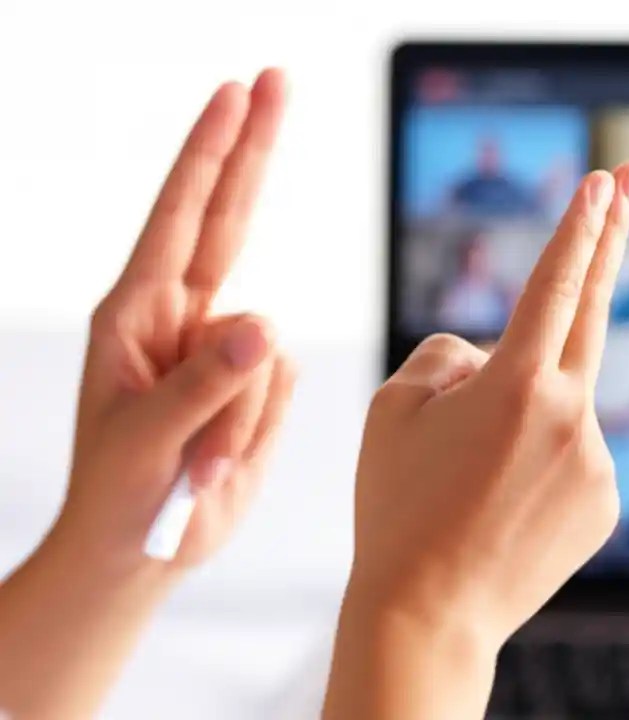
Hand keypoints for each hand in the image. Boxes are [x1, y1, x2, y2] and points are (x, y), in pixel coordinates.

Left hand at [51, 69, 293, 572]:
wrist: (140, 552)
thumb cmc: (119, 494)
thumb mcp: (147, 441)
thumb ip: (206, 383)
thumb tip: (267, 323)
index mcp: (137, 315)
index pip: (183, 216)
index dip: (211, 151)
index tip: (237, 92)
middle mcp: (185, 319)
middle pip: (229, 218)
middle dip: (252, 149)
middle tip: (277, 79)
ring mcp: (226, 351)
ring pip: (273, 349)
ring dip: (241, 417)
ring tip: (196, 465)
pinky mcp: (260, 385)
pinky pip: (289, 384)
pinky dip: (262, 429)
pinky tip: (222, 458)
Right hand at [325, 162, 628, 719]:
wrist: (429, 613)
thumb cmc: (399, 505)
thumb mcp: (394, 407)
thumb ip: (452, 355)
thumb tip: (499, 353)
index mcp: (519, 383)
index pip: (556, 284)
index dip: (579, 226)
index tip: (601, 182)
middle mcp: (574, 415)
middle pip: (594, 309)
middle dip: (612, 233)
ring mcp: (598, 460)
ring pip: (560, 404)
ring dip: (523, 415)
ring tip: (471, 481)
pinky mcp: (607, 500)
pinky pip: (572, 453)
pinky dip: (540, 461)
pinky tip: (500, 504)